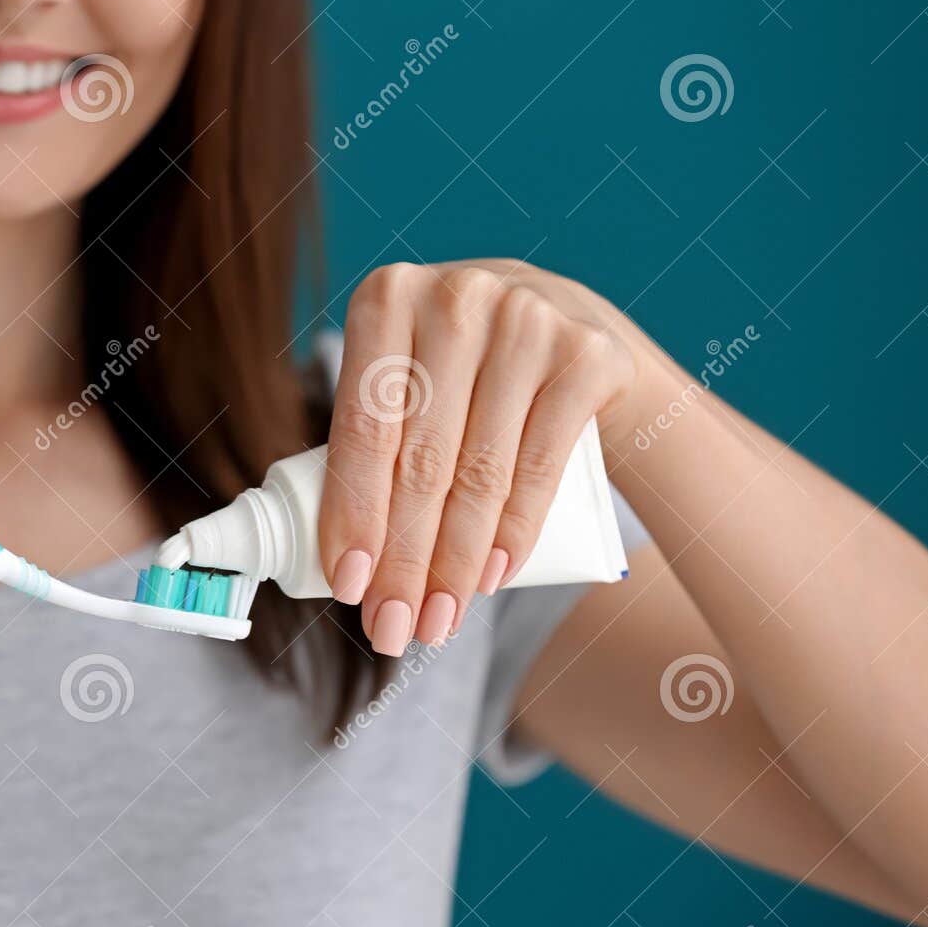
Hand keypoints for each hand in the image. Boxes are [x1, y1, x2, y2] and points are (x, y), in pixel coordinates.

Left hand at [319, 260, 639, 654]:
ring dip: (455, 565)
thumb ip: (373, 445)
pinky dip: (512, 534)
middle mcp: (456, 299)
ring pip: (479, 473)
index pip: (362, 427)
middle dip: (403, 560)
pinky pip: (540, 466)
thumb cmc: (462, 372)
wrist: (574, 326)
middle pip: (420, 461)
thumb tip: (343, 568)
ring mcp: (527, 320)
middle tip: (392, 629)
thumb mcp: (410, 378)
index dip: (354, 515)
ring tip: (437, 621)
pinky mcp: (584, 355)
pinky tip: (491, 579)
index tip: (349, 587)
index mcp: (387, 298)